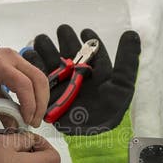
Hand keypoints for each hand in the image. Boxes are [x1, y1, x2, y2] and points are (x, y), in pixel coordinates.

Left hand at [0, 47, 48, 127]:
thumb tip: (14, 124)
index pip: (24, 84)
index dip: (29, 105)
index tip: (26, 120)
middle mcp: (13, 57)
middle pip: (39, 80)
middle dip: (40, 103)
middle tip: (34, 121)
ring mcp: (18, 58)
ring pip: (40, 78)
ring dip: (40, 98)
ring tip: (33, 116)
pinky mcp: (18, 63)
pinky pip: (33, 77)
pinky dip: (35, 93)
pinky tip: (31, 106)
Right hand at [23, 25, 140, 133]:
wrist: (89, 133)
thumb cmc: (108, 110)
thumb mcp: (122, 84)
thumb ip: (126, 59)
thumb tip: (132, 33)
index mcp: (97, 71)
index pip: (93, 51)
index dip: (89, 39)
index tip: (85, 30)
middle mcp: (79, 75)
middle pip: (70, 52)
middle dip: (65, 39)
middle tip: (61, 29)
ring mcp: (63, 82)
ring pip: (53, 59)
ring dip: (47, 47)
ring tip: (42, 39)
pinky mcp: (48, 91)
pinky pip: (38, 74)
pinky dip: (33, 63)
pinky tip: (30, 53)